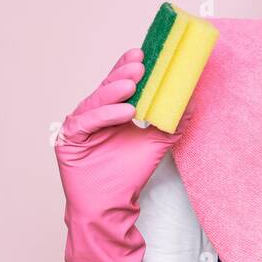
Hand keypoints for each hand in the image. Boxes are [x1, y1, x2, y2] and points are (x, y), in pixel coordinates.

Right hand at [55, 48, 194, 261]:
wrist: (110, 209)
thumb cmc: (126, 176)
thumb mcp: (155, 145)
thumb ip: (170, 123)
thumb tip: (193, 103)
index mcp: (110, 112)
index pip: (119, 84)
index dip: (129, 68)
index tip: (145, 52)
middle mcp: (92, 115)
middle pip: (107, 88)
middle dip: (123, 73)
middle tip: (141, 61)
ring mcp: (79, 127)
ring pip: (95, 101)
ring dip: (114, 91)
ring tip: (133, 83)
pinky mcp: (68, 140)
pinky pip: (86, 122)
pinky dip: (104, 115)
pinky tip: (124, 112)